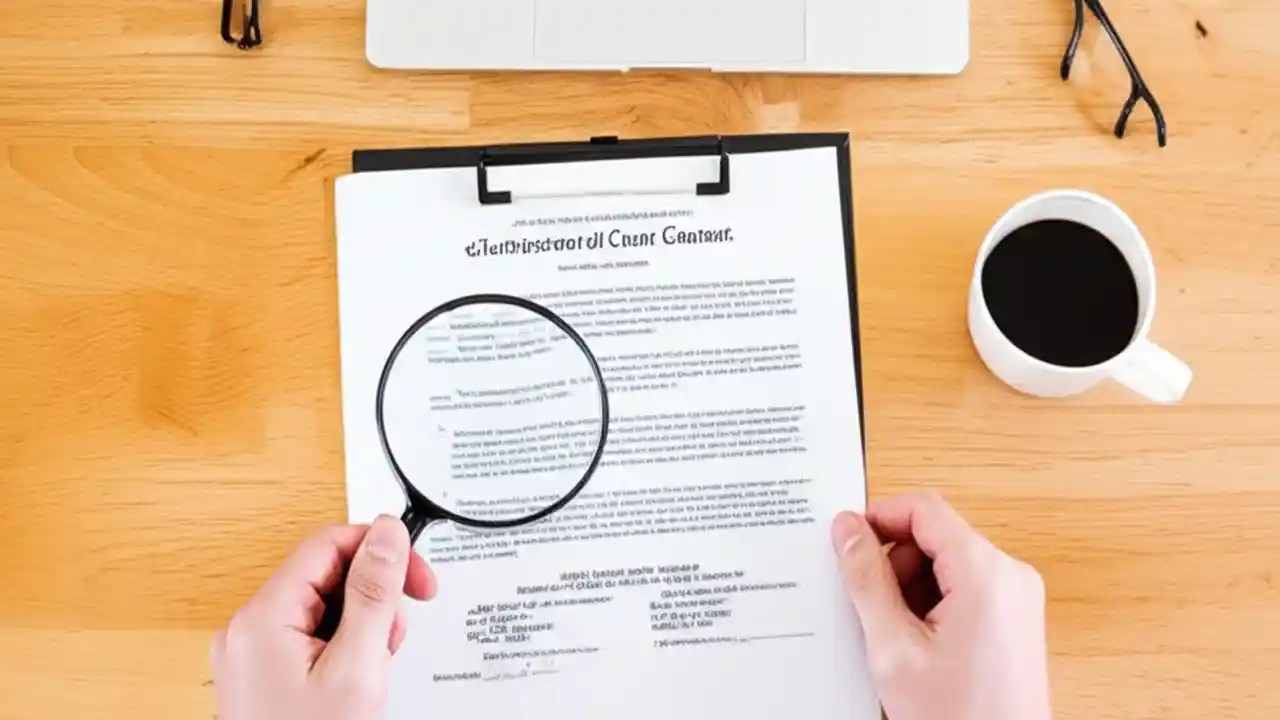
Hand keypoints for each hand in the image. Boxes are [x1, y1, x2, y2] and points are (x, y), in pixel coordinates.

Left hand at [211, 515, 436, 719]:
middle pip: (324, 574)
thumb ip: (373, 596)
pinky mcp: (264, 675)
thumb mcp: (356, 669)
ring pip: (321, 606)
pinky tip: (361, 673)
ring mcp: (254, 654)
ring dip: (363, 621)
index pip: (326, 546)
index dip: (378, 549)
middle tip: (405, 620)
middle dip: (374, 592)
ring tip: (380, 660)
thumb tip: (386, 535)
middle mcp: (249, 630)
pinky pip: (311, 636)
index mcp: (262, 619)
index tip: (416, 571)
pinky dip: (345, 645)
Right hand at [831, 493, 1050, 719]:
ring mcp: (1017, 596)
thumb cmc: (958, 718)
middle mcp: (1010, 576)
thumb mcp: (893, 647)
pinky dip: (931, 604)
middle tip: (872, 610)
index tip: (847, 542)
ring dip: (910, 588)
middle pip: (934, 534)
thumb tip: (847, 529)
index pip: (925, 508)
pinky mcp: (1014, 616)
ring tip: (899, 639)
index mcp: (986, 574)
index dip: (879, 518)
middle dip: (894, 564)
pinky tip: (918, 646)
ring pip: (945, 562)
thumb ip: (866, 579)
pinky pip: (963, 586)